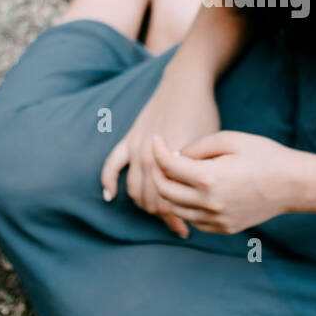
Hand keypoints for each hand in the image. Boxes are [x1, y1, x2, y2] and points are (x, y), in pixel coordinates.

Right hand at [100, 64, 219, 237]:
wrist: (187, 86)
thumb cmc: (204, 115)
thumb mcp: (207, 148)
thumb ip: (196, 175)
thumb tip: (196, 203)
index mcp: (175, 161)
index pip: (169, 202)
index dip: (177, 219)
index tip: (185, 230)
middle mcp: (152, 157)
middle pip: (150, 200)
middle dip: (162, 215)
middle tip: (176, 223)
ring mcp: (137, 148)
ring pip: (134, 189)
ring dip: (143, 203)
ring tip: (157, 211)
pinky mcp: (129, 139)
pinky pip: (112, 165)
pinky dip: (108, 181)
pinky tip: (110, 195)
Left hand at [149, 131, 294, 234]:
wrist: (293, 184)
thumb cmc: (264, 156)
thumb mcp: (231, 139)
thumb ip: (198, 146)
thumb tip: (175, 156)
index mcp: (209, 178)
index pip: (167, 166)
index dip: (157, 150)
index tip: (157, 140)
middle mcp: (209, 203)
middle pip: (165, 191)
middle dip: (157, 172)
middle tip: (161, 158)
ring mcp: (216, 219)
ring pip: (176, 209)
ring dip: (170, 191)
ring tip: (177, 174)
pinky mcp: (224, 228)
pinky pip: (194, 220)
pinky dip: (186, 205)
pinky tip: (195, 190)